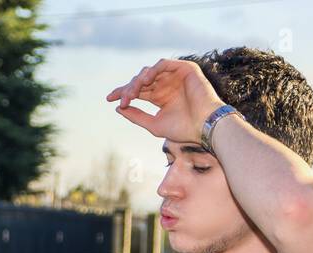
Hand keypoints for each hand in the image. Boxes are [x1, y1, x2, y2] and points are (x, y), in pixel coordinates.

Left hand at [106, 58, 224, 143]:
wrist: (204, 126)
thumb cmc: (183, 128)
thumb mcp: (154, 124)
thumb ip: (136, 116)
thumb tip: (118, 108)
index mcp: (160, 97)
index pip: (138, 91)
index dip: (123, 93)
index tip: (108, 99)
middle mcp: (166, 85)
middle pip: (141, 81)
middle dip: (129, 90)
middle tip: (124, 101)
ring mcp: (175, 76)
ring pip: (149, 72)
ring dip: (138, 82)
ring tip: (132, 94)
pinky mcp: (185, 69)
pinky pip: (164, 64)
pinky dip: (152, 70)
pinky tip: (145, 80)